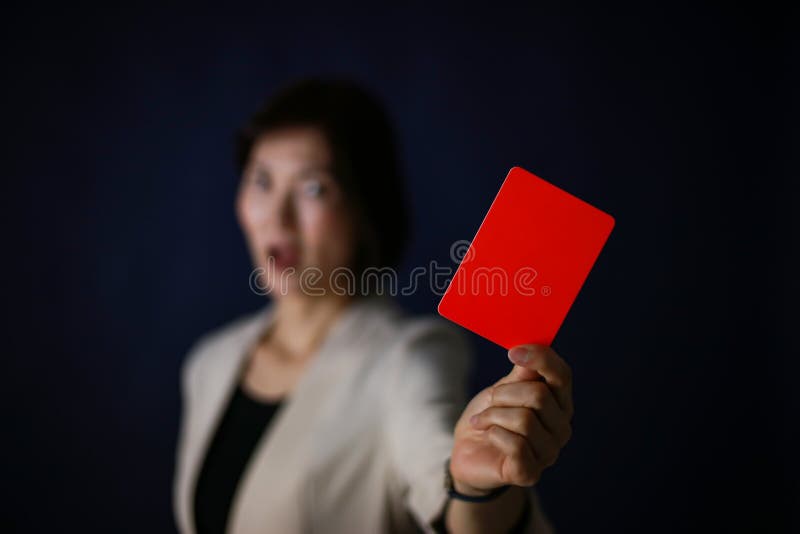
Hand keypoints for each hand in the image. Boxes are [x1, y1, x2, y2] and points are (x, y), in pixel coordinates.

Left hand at [449, 344, 573, 495]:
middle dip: (504, 394)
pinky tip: (488, 435)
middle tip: (490, 400)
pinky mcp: (530, 472)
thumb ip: (521, 373)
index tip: (513, 351)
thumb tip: (533, 348)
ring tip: (482, 420)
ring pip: (524, 420)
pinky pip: (515, 444)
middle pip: (539, 395)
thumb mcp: (502, 389)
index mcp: (559, 402)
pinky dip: (494, 433)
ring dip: (494, 415)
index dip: (541, 359)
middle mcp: (561, 427)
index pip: (562, 375)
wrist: (468, 452)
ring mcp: (549, 452)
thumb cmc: (490, 417)